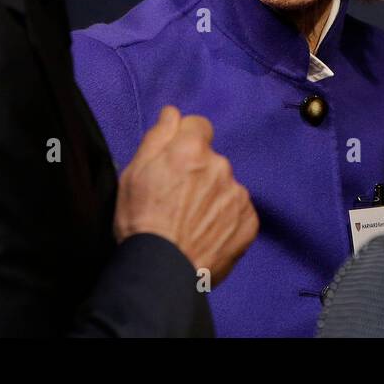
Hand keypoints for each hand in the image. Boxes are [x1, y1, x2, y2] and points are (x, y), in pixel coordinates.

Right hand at [114, 106, 257, 286]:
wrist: (161, 271)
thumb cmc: (140, 221)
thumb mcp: (133, 172)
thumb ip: (158, 136)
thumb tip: (172, 112)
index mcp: (191, 149)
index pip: (198, 125)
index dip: (185, 141)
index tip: (176, 162)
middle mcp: (221, 166)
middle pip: (212, 159)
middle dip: (199, 172)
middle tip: (178, 200)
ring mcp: (238, 194)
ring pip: (226, 185)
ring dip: (213, 196)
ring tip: (191, 222)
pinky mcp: (249, 221)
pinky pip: (238, 210)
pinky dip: (226, 219)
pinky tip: (207, 234)